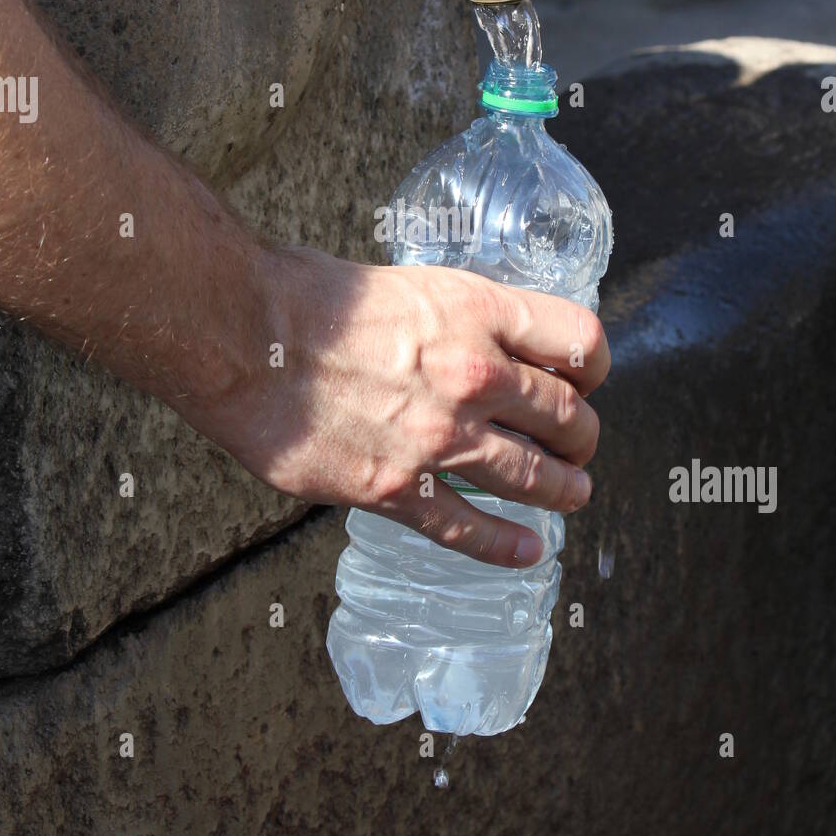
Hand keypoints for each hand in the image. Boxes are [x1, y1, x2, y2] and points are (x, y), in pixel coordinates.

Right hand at [194, 246, 609, 567]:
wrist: (240, 337)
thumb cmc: (304, 295)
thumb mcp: (401, 284)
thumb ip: (448, 318)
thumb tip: (465, 339)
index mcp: (478, 312)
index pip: (580, 343)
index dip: (594, 368)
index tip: (587, 381)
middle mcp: (475, 374)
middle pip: (569, 417)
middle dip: (582, 436)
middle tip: (579, 445)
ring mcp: (440, 437)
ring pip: (535, 478)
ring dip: (564, 490)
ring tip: (573, 495)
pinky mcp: (398, 488)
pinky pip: (469, 528)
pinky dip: (505, 546)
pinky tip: (526, 551)